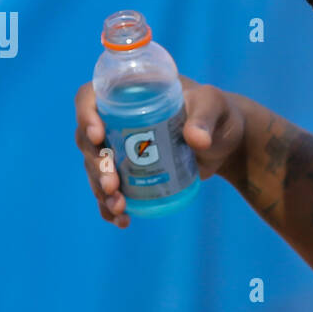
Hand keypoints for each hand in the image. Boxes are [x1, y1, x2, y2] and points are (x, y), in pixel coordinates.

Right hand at [74, 75, 246, 227]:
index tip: (98, 136)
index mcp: (128, 92)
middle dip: (96, 165)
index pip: (90, 97)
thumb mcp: (214, 106)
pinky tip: (120, 219)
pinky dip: (109, 205)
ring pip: (96, 167)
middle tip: (111, 184)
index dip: (86, 115)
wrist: (226, 141)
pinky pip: (110, 188)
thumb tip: (196, 140)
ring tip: (119, 207)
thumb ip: (205, 117)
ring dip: (100, 189)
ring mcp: (120, 146)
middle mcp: (116, 118)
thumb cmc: (218, 113)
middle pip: (87, 139)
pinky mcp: (129, 171)